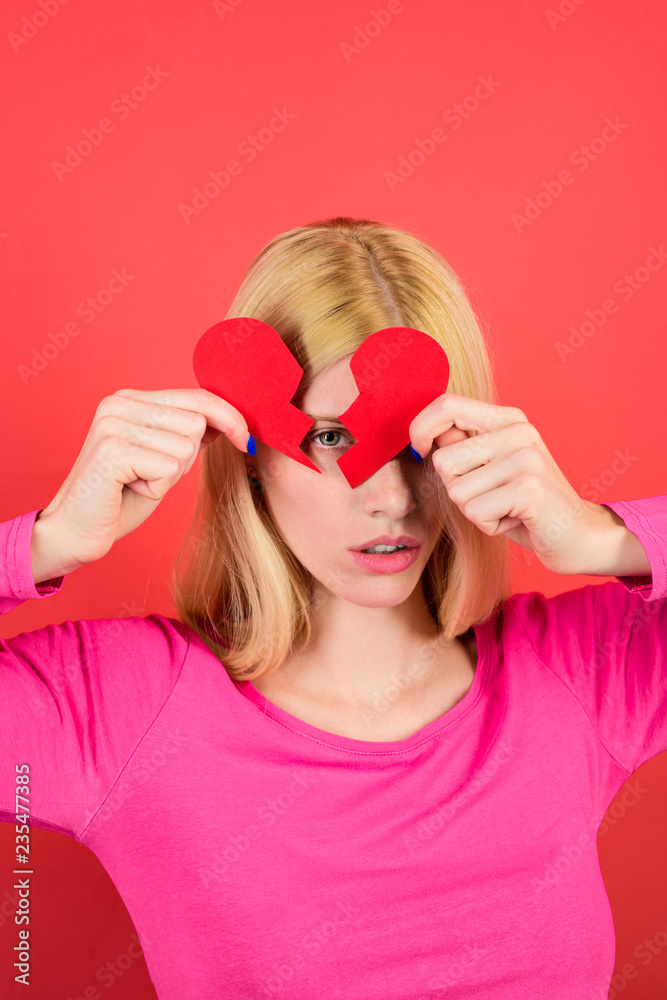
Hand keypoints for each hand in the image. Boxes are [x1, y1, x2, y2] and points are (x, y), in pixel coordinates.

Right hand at [33, 388, 249, 574]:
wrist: (76, 531)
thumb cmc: (121, 497)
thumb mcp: (163, 458)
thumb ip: (187, 433)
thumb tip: (228, 419)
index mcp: (131, 399)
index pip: (196, 396)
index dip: (229, 417)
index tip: (246, 440)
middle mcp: (118, 403)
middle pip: (196, 422)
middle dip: (185, 459)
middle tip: (150, 475)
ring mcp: (113, 424)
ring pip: (185, 447)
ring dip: (169, 476)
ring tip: (137, 482)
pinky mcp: (112, 450)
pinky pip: (169, 468)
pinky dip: (157, 489)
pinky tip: (130, 490)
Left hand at [408, 393, 611, 575]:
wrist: (580, 536)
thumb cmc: (526, 507)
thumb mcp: (492, 469)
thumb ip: (463, 447)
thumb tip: (426, 432)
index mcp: (508, 419)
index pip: (446, 405)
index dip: (420, 428)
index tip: (419, 450)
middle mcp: (517, 430)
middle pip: (443, 461)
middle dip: (458, 490)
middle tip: (493, 497)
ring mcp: (524, 457)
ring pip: (457, 491)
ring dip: (475, 511)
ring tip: (507, 509)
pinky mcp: (528, 487)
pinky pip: (476, 512)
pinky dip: (490, 525)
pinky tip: (516, 520)